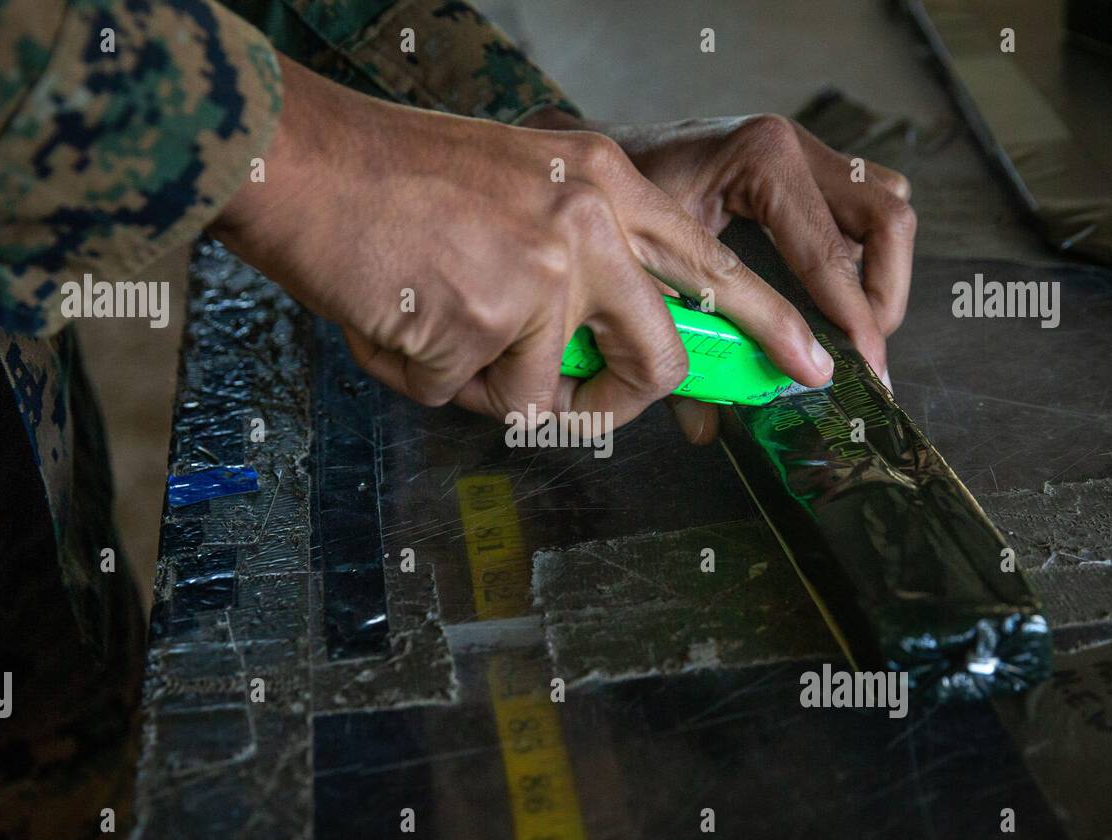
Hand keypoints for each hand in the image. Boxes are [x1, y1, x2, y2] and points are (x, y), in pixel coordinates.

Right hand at [212, 56, 835, 433]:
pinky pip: (468, 401)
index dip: (771, 324)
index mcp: (602, 182)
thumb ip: (571, 264)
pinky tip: (394, 317)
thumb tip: (587, 357)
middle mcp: (588, 226)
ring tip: (429, 322)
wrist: (299, 159)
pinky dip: (426, 377)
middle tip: (578, 408)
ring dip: (483, 383)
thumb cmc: (390, 177)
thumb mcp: (515, 191)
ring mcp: (543, 277)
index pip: (712, 264)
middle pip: (661, 360)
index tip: (811, 368)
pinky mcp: (488, 327)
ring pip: (542, 401)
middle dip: (618, 406)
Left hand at [528, 110, 915, 442]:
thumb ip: (676, 346)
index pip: (831, 253)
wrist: (581, 160)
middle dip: (884, 296)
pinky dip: (862, 255)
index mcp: (759, 161)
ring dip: (883, 274)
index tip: (863, 370)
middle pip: (886, 216)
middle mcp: (790, 145)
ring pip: (885, 206)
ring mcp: (801, 148)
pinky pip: (862, 205)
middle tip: (866, 357)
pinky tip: (836, 302)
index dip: (853, 321)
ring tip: (858, 334)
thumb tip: (706, 427)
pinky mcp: (800, 164)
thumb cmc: (606, 207)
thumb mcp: (643, 274)